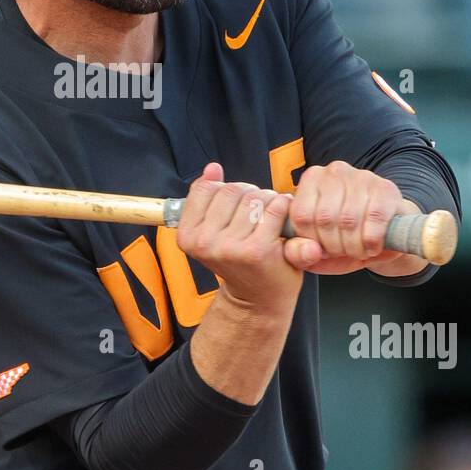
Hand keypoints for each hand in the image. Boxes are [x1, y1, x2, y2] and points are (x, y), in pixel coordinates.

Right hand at [176, 163, 321, 313]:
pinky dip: (283, 209)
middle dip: (249, 195)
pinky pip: (274, 208)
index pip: (207, 188)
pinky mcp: (257, 250)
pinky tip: (282, 224)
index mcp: (187, 236)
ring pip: (254, 197)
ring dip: (268, 202)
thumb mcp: (212, 231)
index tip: (235, 207)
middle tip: (257, 215)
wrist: (257, 301)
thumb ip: (209, 199)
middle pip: (232, 189)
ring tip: (268, 221)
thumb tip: (212, 168)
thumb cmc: (239, 263)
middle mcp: (205, 242)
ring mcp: (230, 248)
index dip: (226, 190)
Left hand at [287, 161, 427, 277]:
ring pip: (349, 220)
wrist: (388, 231)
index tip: (322, 249)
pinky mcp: (386, 188)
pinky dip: (372, 241)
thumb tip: (307, 251)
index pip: (301, 215)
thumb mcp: (316, 246)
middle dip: (334, 246)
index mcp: (311, 179)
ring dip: (354, 247)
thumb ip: (298, 250)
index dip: (312, 241)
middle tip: (343, 252)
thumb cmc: (345, 238)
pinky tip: (372, 247)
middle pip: (324, 218)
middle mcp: (334, 172)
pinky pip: (374, 219)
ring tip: (358, 251)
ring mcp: (361, 177)